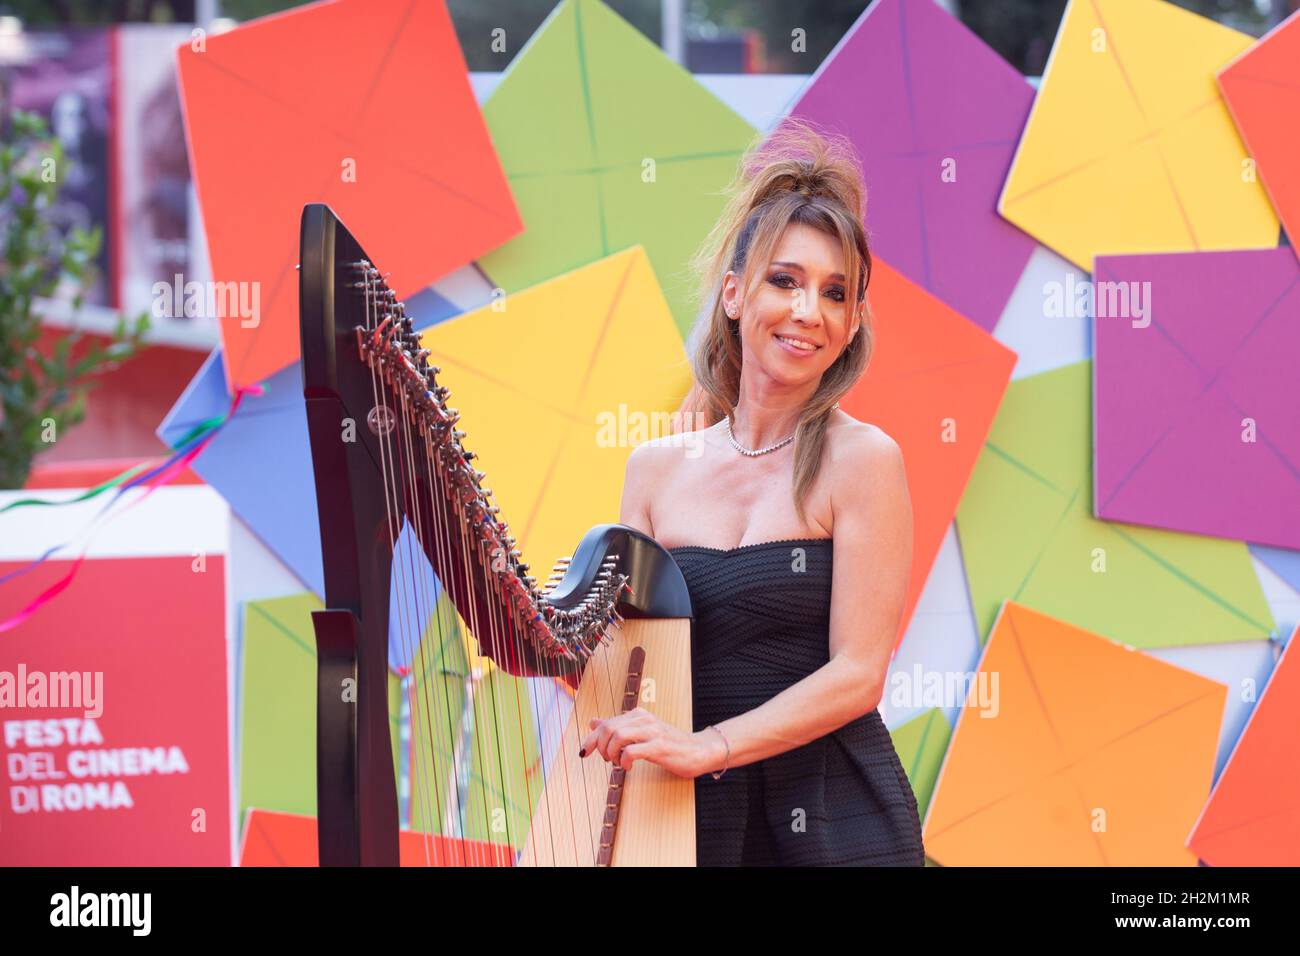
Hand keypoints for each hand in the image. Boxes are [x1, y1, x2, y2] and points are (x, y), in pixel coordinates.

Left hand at [578, 707, 723, 778]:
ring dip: (611, 753)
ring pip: (618, 737)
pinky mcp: (659, 747)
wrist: (698, 750)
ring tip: (617, 762)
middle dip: (599, 746)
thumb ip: (617, 727)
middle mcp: (644, 720)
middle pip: (608, 728)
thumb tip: (592, 722)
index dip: (591, 738)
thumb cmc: (669, 744)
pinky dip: (624, 761)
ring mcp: (652, 732)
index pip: (606, 723)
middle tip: (606, 759)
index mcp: (638, 715)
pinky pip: (632, 751)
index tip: (584, 752)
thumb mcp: (640, 732)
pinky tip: (627, 767)